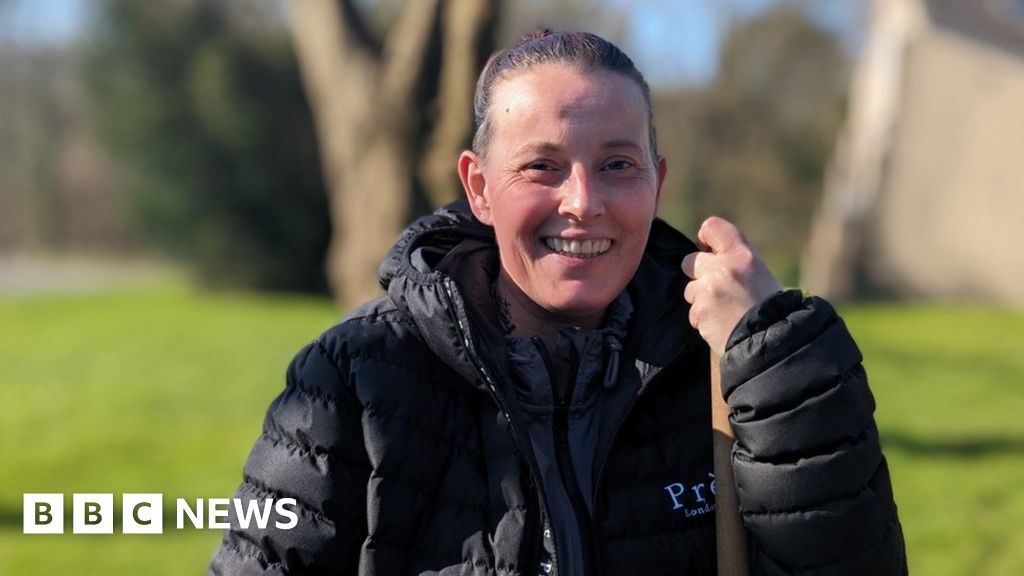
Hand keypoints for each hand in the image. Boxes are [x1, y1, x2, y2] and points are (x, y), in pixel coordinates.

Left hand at [681, 217, 781, 355]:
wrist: (774, 340)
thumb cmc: (770, 307)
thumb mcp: (760, 274)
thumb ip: (735, 262)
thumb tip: (708, 253)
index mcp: (742, 255)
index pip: (712, 227)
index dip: (705, 238)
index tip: (707, 248)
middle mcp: (724, 268)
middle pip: (690, 261)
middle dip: (699, 275)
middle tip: (718, 288)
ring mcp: (709, 290)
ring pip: (690, 290)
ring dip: (702, 300)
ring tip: (726, 311)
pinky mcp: (700, 311)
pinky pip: (693, 313)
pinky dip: (703, 320)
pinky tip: (722, 324)